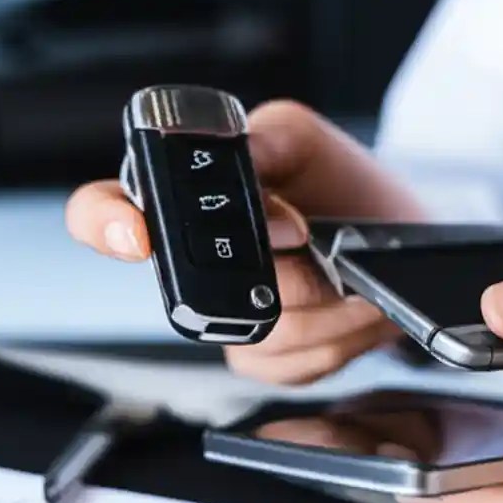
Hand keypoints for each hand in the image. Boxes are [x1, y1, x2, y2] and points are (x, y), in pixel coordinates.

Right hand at [65, 100, 425, 383]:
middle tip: (308, 239)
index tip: (138, 235)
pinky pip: (289, 362)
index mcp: (180, 199)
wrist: (399, 242)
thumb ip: (272, 141)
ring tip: (344, 266)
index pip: (104, 208)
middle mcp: (189, 263)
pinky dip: (337, 333)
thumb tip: (251, 173)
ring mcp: (224, 314)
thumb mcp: (307, 140)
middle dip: (270, 271)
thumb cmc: (342, 186)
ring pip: (257, 331)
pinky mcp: (262, 358)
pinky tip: (348, 304)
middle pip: (194, 292)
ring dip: (321, 298)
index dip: (105, 223)